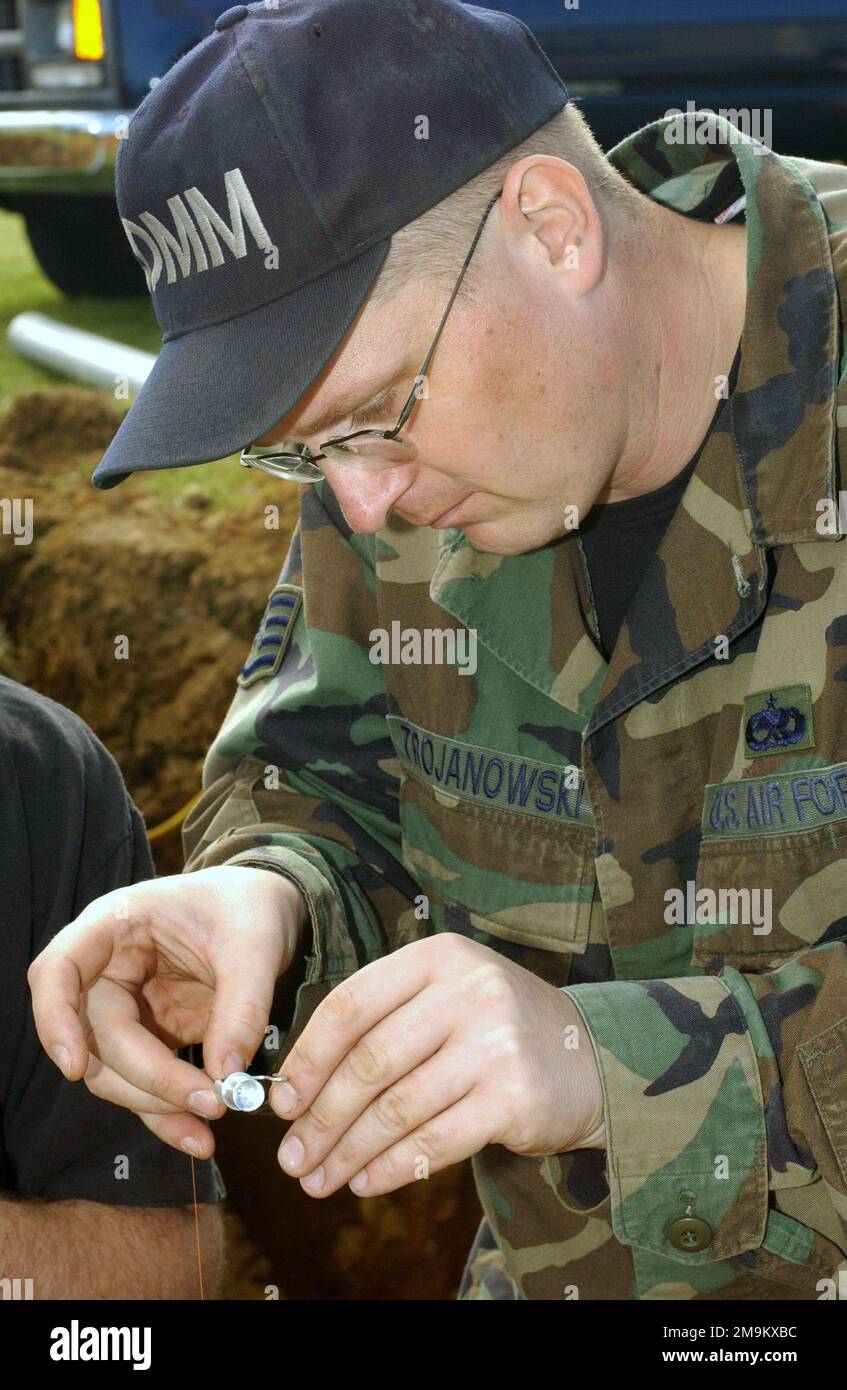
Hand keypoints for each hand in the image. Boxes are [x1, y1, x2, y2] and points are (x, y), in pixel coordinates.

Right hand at [28, 865, 307, 1157]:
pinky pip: (144, 1085)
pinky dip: (167, 1114)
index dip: (55, 1019)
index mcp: (116, 924)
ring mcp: (128, 1006)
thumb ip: (243, 1006)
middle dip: (147, 1077)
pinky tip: (197, 1138)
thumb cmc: (250, 909)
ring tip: (211, 1120)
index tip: (74, 1067)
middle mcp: (109, 968)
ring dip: (156, 1103)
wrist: (269, 909)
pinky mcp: (152, 1038)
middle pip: (95, 1036)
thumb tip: (225, 1075)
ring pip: (113, 1070)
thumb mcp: (255, 945)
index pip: (58, 970)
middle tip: (210, 1101)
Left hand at [269, 932, 604, 1198]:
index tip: (282, 1103)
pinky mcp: (513, 1097)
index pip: (352, 1005)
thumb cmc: (495, 1029)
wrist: (589, 1056)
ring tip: (319, 1179)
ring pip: (397, 1107)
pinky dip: (391, 1168)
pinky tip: (365, 1182)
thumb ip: (383, 1024)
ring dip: (348, 1151)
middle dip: (322, 1117)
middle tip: (292, 1157)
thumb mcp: (445, 997)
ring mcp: (493, 1043)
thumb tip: (299, 1088)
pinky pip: (434, 1141)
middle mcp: (467, 991)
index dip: (309, 1058)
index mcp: (438, 957)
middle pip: (369, 1061)